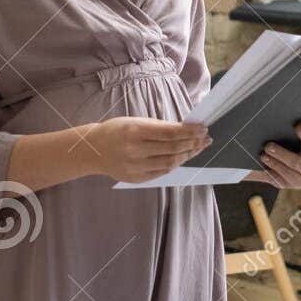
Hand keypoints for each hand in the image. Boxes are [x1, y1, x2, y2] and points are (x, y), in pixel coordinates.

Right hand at [88, 117, 210, 183]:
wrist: (94, 150)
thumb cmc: (117, 131)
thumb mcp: (136, 121)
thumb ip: (160, 127)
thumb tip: (186, 130)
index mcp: (134, 131)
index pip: (169, 133)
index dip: (189, 131)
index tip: (202, 128)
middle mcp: (134, 150)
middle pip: (173, 149)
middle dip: (193, 143)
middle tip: (205, 138)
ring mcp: (135, 167)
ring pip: (170, 162)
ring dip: (188, 155)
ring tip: (198, 147)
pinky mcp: (136, 178)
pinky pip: (162, 172)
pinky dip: (175, 164)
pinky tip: (183, 156)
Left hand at [253, 106, 300, 188]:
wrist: (278, 167)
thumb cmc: (290, 143)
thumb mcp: (296, 135)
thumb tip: (291, 99)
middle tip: (299, 125)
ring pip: (296, 165)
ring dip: (281, 155)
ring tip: (266, 149)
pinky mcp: (294, 183)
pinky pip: (283, 176)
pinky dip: (272, 166)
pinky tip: (264, 159)